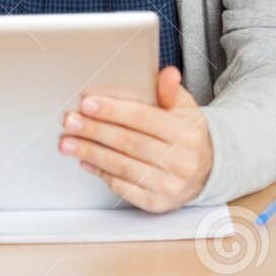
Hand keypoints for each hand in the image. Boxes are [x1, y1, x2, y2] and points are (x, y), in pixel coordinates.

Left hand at [60, 66, 212, 212]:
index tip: (87, 103)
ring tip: (67, 142)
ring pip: (122, 166)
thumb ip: (172, 91)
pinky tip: (84, 160)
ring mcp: (168, 185)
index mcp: (186, 134)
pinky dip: (100, 172)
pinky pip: (122, 187)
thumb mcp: (186, 109)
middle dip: (95, 130)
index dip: (113, 111)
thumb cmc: (187, 135)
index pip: (144, 119)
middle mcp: (180, 161)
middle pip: (129, 143)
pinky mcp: (156, 203)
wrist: (207, 171)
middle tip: (70, 121)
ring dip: (90, 152)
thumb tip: (166, 73)